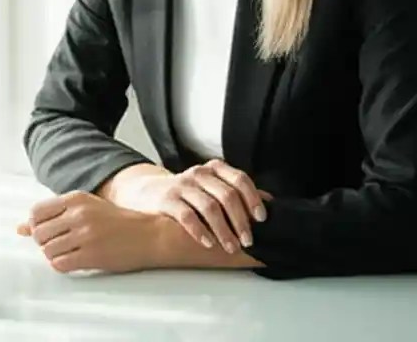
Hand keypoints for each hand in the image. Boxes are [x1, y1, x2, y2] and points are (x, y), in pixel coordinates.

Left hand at [16, 190, 156, 273]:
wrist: (150, 234)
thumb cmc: (117, 222)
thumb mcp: (86, 209)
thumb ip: (54, 216)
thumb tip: (19, 228)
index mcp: (76, 199)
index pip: (36, 213)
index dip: (36, 226)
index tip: (47, 232)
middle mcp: (78, 215)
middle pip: (39, 234)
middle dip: (45, 243)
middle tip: (61, 244)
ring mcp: (85, 235)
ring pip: (48, 251)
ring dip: (55, 255)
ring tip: (71, 252)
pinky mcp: (92, 255)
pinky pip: (60, 264)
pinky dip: (63, 266)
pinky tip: (75, 261)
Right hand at [99, 160, 270, 254]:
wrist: (146, 193)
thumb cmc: (186, 194)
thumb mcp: (211, 187)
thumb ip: (236, 192)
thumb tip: (269, 202)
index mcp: (214, 169)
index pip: (240, 179)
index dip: (253, 199)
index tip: (261, 219)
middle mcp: (199, 174)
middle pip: (226, 195)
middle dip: (241, 221)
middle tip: (248, 240)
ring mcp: (181, 185)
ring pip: (209, 207)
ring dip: (223, 230)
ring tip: (231, 247)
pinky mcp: (167, 199)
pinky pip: (186, 215)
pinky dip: (200, 231)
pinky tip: (208, 243)